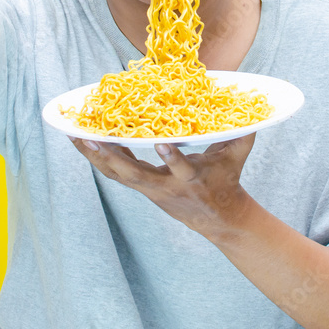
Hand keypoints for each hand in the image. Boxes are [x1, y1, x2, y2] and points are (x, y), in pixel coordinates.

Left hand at [69, 132, 256, 239]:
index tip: (162, 143)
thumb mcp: (236, 158)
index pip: (181, 169)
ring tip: (74, 135)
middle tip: (91, 138)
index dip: (173, 158)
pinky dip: (99, 157)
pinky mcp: (141, 188)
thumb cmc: (227, 181)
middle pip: (133, 176)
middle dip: (111, 158)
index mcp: (191, 179)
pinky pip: (115, 173)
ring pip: (116, 175)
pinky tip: (84, 139)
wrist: (219, 219)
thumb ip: (243, 134)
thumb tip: (254, 110)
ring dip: (94, 156)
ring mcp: (149, 189)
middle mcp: (165, 187)